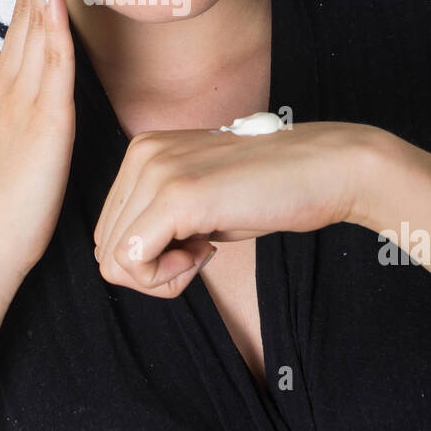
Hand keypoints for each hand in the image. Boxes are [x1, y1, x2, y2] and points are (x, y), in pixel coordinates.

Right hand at [0, 0, 75, 279]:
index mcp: (12, 86)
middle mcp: (14, 81)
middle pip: (24, 3)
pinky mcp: (45, 117)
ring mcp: (26, 95)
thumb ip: (34, 110)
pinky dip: (50, 19)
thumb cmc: (13, 200)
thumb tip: (45, 93)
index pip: (24, 15)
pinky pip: (51, 58)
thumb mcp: (24, 142)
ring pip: (34, 19)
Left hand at [93, 121, 377, 296]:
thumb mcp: (200, 200)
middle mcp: (141, 155)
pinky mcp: (177, 197)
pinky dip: (169, 278)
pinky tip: (208, 252)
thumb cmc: (269, 190)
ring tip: (206, 247)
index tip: (195, 240)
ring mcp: (156, 172)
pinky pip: (134, 263)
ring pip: (115, 261)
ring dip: (163, 274)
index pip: (109, 231)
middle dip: (153, 268)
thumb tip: (125, 262)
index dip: (150, 254)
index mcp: (142, 152)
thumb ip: (159, 219)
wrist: (326, 168)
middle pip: (105, 248)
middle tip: (202, 249)